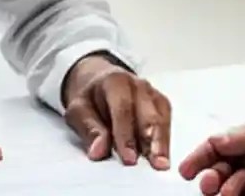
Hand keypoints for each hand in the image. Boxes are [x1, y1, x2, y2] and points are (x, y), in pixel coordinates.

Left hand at [61, 54, 171, 168]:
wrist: (99, 83)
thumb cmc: (90, 98)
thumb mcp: (78, 110)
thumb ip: (89, 129)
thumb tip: (99, 151)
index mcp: (115, 82)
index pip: (123, 108)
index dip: (126, 135)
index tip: (129, 158)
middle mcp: (138, 85)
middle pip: (149, 114)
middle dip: (153, 140)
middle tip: (155, 163)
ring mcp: (152, 94)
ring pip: (161, 118)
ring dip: (163, 142)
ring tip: (162, 163)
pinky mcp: (161, 105)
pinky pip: (167, 121)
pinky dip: (166, 139)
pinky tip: (163, 156)